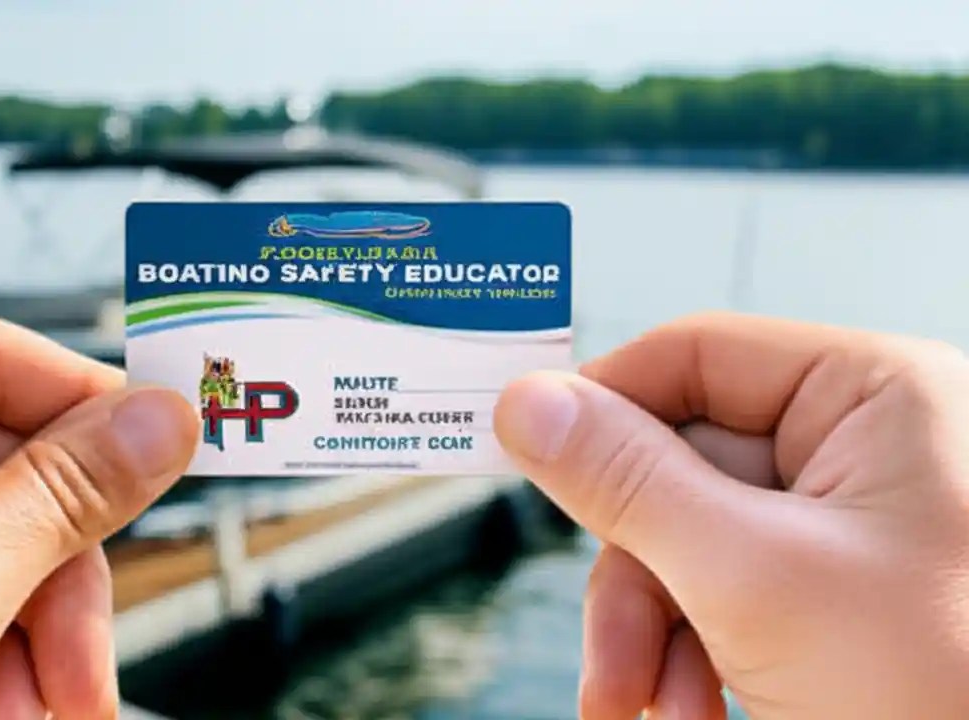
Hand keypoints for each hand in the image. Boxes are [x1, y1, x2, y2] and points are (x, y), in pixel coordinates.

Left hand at [0, 317, 198, 718]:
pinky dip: (8, 664)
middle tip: (79, 658)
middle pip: (12, 468)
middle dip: (57, 576)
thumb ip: (62, 493)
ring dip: (41, 636)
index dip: (91, 408)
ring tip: (29, 710)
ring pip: (9, 546)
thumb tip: (158, 420)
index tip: (174, 445)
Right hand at [494, 313, 968, 718]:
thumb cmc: (937, 691)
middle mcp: (863, 446)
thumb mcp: (754, 580)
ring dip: (654, 634)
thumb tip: (526, 405)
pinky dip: (693, 655)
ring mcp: (851, 522)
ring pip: (690, 542)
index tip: (524, 456)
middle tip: (613, 669)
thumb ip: (628, 482)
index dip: (600, 408)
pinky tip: (695, 713)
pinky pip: (726, 592)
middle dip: (636, 579)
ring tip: (654, 712)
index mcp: (874, 396)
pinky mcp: (837, 589)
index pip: (693, 357)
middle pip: (677, 469)